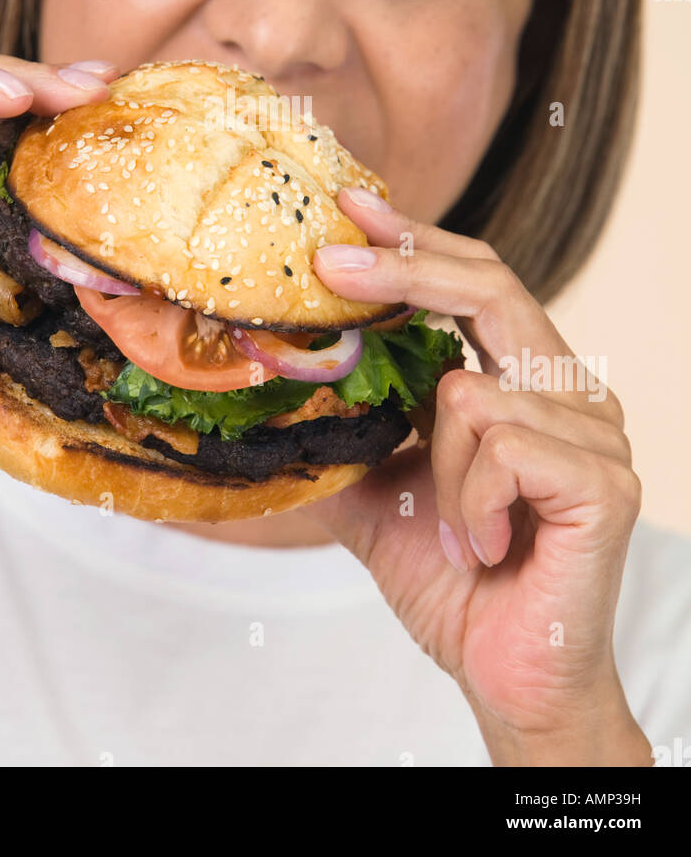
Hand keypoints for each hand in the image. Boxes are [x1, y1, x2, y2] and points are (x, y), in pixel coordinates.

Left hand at [304, 187, 651, 765]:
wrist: (507, 673)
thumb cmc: (454, 579)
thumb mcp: (381, 489)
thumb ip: (351, 429)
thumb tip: (275, 381)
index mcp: (525, 378)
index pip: (477, 279)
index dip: (416, 240)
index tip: (351, 209)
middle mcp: (570, 390)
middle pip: (490, 287)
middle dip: (403, 268)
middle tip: (330, 261)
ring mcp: (598, 432)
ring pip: (473, 392)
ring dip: (437, 467)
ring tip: (457, 528)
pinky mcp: (607, 481)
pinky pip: (504, 448)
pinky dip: (472, 501)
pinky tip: (488, 545)